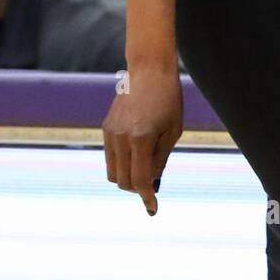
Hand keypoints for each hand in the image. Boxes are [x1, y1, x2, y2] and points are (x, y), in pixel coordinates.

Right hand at [102, 65, 183, 215]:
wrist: (149, 71)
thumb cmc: (168, 100)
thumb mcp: (173, 131)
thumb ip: (160, 159)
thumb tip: (151, 182)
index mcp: (141, 138)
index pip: (140, 180)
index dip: (147, 197)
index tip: (153, 209)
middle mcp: (121, 137)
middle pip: (122, 181)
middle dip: (137, 189)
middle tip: (152, 187)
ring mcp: (110, 133)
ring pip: (112, 172)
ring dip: (127, 178)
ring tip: (145, 171)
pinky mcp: (106, 128)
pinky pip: (110, 157)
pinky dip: (121, 164)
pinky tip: (136, 157)